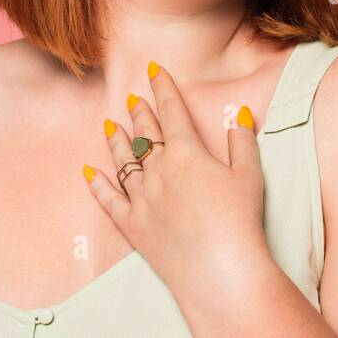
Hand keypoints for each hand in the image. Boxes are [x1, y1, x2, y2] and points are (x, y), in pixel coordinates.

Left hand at [82, 59, 269, 301]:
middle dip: (139, 113)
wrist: (220, 268)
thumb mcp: (250, 175)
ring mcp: (141, 197)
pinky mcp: (131, 225)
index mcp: (187, 153)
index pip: (172, 111)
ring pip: (122, 161)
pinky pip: (108, 199)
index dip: (163, 88)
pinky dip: (96, 184)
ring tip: (109, 125)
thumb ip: (243, 142)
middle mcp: (158, 170)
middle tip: (133, 97)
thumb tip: (242, 116)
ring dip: (116, 141)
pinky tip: (87, 171)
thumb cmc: (239, 220)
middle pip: (145, 134)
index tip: (154, 69)